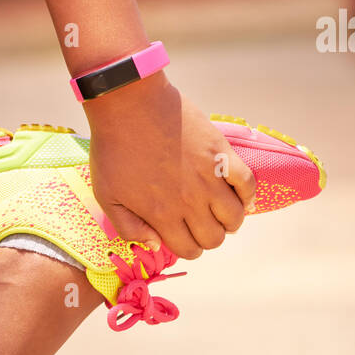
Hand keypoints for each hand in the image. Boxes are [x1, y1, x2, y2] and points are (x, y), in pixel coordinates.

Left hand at [86, 74, 256, 260]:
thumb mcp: (106, 196)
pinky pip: (248, 184)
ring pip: (235, 217)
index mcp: (161, 214)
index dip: (188, 248)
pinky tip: (240, 195)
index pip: (189, 250)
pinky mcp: (221, 154)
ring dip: (230, 221)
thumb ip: (129, 228)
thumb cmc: (113, 148)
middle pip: (214, 238)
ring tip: (221, 210)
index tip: (184, 235)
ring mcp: (208, 178)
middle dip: (208, 237)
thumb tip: (155, 245)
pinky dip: (248, 195)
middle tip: (201, 223)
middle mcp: (189, 202)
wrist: (129, 105)